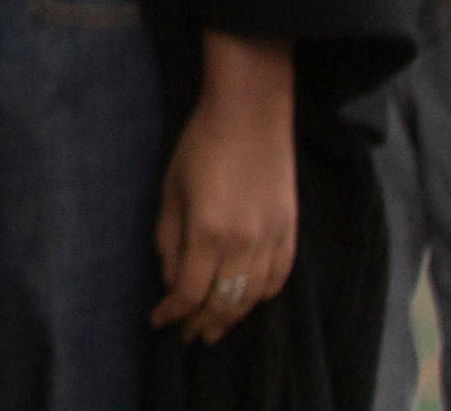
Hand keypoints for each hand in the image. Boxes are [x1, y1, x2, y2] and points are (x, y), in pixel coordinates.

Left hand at [152, 30, 296, 343]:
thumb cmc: (200, 146)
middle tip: (187, 336)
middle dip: (201, 323)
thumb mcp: (170, 189)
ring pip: (252, 298)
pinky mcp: (291, 233)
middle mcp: (244, 243)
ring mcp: (273, 240)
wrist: (252, 115)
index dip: (172, 313)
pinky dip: (260, 297)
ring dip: (231, 318)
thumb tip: (171, 278)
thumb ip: (169, 238)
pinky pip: (278, 280)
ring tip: (213, 328)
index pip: (188, 291)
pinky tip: (246, 303)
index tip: (159, 321)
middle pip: (223, 302)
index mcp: (208, 231)